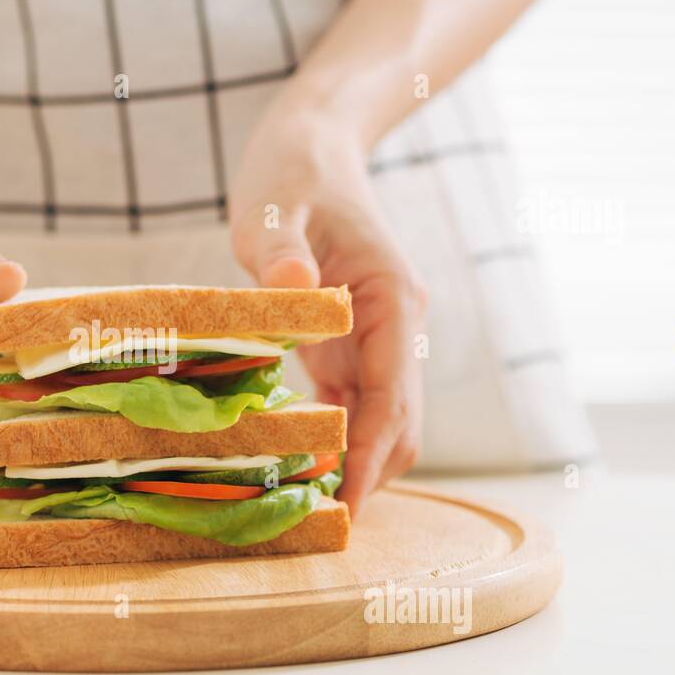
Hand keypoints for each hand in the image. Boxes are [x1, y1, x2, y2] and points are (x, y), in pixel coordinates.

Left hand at [229, 93, 426, 516]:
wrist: (312, 148)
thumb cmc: (294, 172)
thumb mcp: (276, 205)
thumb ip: (282, 246)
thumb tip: (294, 288)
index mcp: (394, 301)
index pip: (392, 399)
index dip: (369, 457)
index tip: (344, 508)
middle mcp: (398, 330)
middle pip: (398, 425)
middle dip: (365, 476)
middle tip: (312, 526)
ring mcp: (377, 340)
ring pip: (378, 424)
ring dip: (349, 466)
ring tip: (301, 510)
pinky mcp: (348, 345)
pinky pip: (350, 407)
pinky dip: (331, 442)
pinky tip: (294, 468)